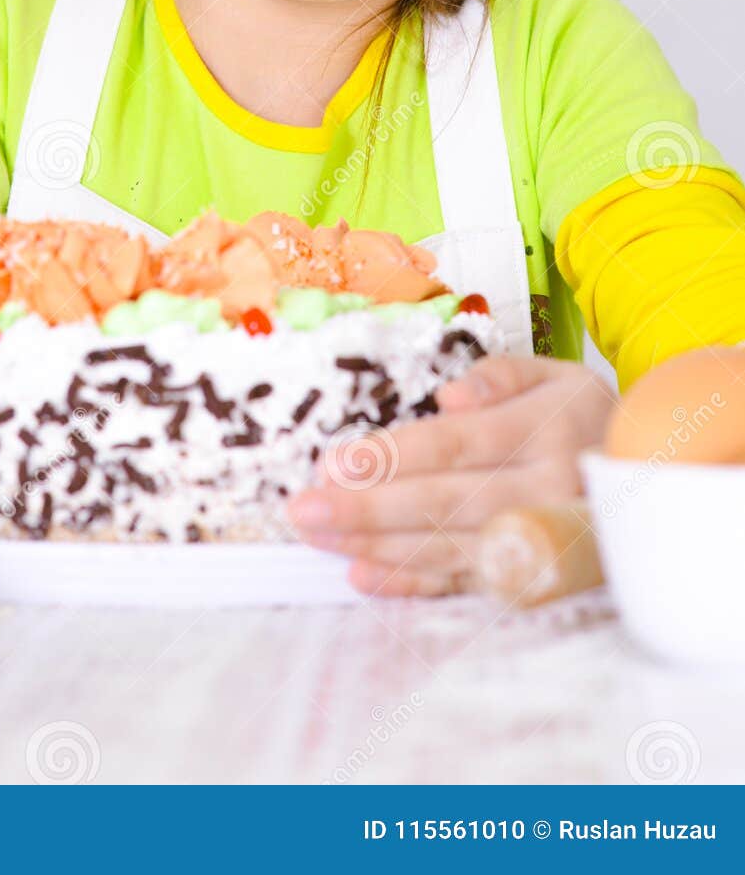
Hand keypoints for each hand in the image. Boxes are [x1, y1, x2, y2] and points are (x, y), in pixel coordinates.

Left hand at [286, 354, 614, 597]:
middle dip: (367, 508)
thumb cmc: (580, 418)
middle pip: (444, 502)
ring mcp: (538, 539)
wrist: (652, 481)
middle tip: (305, 510)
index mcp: (545, 429)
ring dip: (376, 545)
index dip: (393, 455)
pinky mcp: (532, 575)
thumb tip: (447, 398)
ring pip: (448, 547)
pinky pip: (463, 583)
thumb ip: (500, 375)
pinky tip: (363, 574)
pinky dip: (412, 582)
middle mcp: (544, 489)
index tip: (335, 462)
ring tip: (318, 538)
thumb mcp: (553, 374)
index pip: (456, 445)